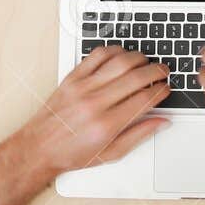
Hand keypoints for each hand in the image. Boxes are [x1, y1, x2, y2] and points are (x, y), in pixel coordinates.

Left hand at [17, 46, 170, 172]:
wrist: (38, 148)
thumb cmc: (72, 153)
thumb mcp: (111, 154)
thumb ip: (139, 135)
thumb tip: (162, 122)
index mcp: (107, 125)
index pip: (145, 99)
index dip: (161, 91)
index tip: (166, 89)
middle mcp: (95, 103)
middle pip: (136, 77)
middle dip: (156, 72)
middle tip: (163, 72)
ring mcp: (82, 87)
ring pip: (119, 62)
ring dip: (138, 58)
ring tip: (146, 62)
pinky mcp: (72, 78)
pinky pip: (97, 55)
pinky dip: (114, 51)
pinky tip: (122, 55)